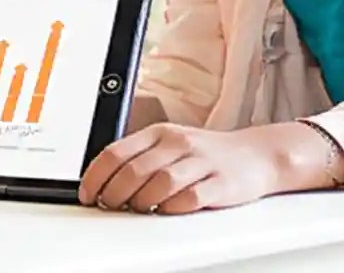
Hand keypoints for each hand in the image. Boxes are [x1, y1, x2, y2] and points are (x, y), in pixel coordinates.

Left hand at [78, 123, 285, 214]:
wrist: (256, 154)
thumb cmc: (205, 153)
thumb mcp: (169, 145)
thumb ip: (139, 158)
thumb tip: (102, 182)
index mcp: (159, 132)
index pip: (115, 152)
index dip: (96, 176)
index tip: (87, 193)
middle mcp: (178, 143)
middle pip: (134, 170)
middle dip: (114, 194)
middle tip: (111, 206)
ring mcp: (201, 162)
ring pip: (160, 184)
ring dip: (142, 202)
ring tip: (138, 209)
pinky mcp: (221, 182)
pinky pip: (190, 199)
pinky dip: (173, 208)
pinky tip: (167, 210)